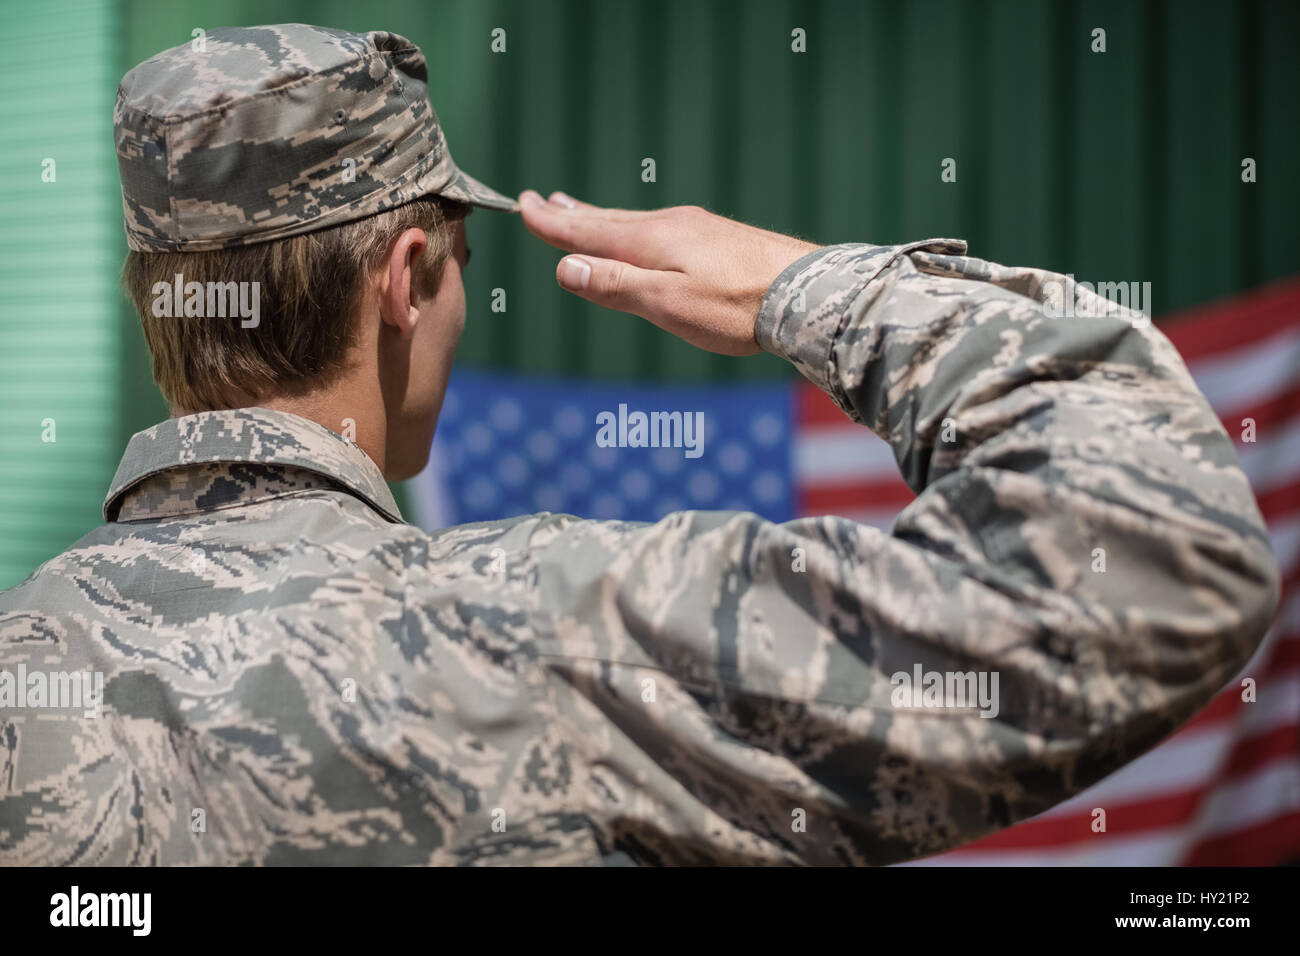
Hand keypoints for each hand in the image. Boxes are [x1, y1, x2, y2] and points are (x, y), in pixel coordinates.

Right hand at [518, 190, 818, 355]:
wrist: (806, 293)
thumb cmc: (736, 307)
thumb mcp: (666, 303)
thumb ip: (615, 285)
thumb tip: (564, 267)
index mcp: (649, 241)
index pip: (587, 231)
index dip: (552, 225)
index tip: (523, 208)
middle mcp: (669, 225)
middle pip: (609, 219)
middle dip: (573, 214)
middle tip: (543, 201)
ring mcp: (697, 228)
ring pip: (636, 221)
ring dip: (603, 217)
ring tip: (582, 211)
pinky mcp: (720, 238)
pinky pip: (662, 227)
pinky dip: (636, 227)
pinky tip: (646, 232)